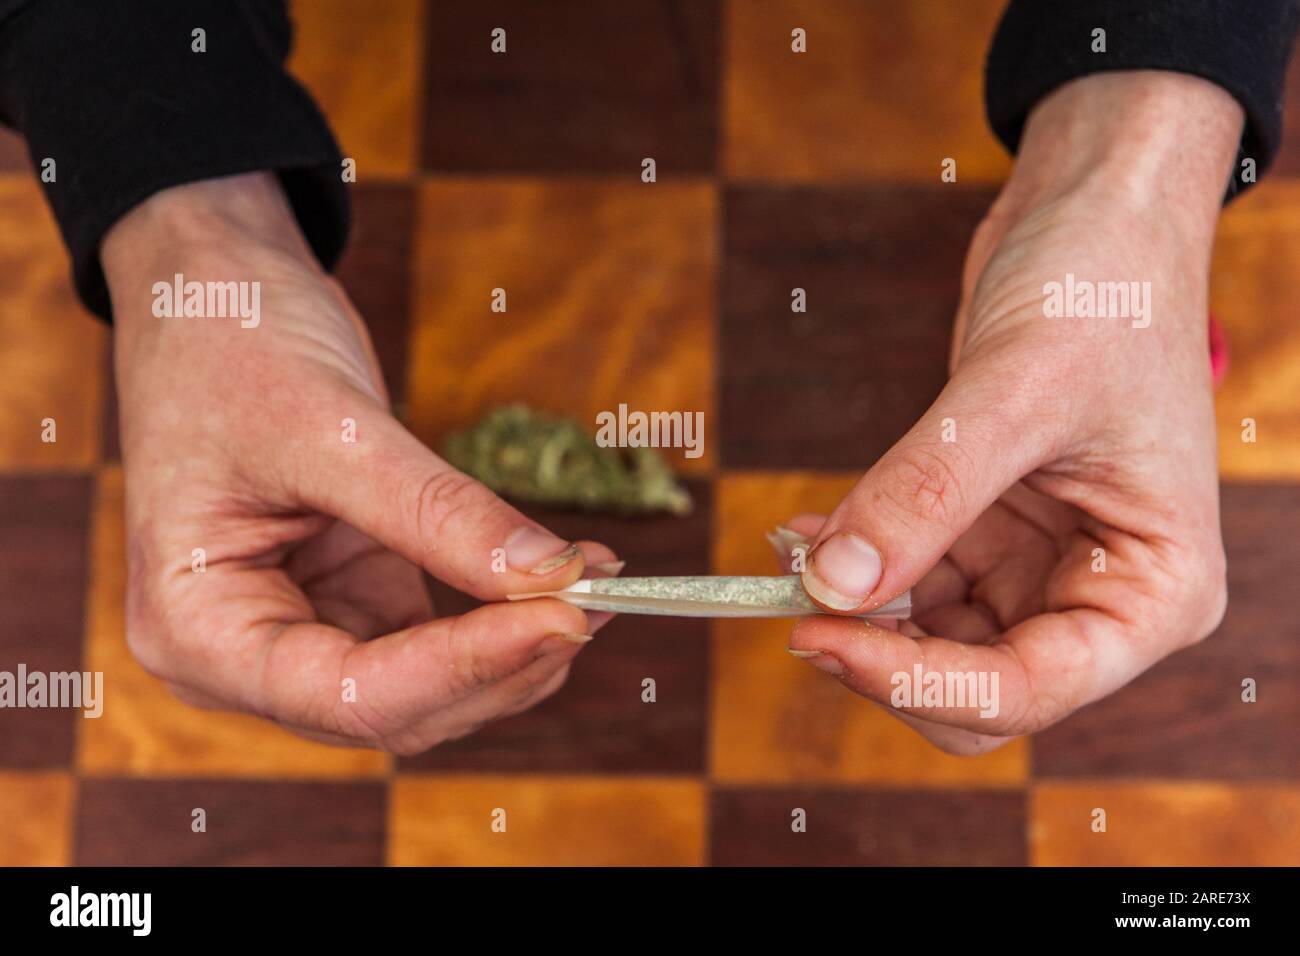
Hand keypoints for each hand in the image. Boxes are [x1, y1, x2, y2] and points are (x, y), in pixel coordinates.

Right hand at [102, 172, 616, 752]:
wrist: (214, 296)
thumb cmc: (232, 344)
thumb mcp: (333, 428)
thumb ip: (440, 513)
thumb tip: (554, 575)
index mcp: (197, 630)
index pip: (348, 696)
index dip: (464, 667)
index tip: (564, 615)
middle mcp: (246, 655)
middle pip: (396, 708)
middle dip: (501, 663)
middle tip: (595, 601)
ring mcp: (305, 632)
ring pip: (430, 688)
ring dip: (515, 648)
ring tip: (594, 584)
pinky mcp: (357, 600)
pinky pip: (441, 638)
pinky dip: (505, 615)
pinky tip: (564, 574)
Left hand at [783, 72, 1242, 753]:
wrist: (1097, 215)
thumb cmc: (1103, 288)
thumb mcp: (1015, 393)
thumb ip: (925, 494)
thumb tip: (834, 587)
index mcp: (1154, 590)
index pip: (1030, 688)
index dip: (917, 682)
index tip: (818, 634)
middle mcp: (1100, 595)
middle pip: (978, 688)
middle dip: (886, 657)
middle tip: (798, 606)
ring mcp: (1039, 566)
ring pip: (932, 643)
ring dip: (857, 611)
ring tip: (792, 557)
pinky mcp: (989, 530)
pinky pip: (911, 580)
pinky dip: (857, 564)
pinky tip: (808, 532)